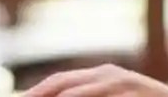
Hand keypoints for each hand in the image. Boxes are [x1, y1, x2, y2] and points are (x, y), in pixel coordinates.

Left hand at [22, 64, 167, 96]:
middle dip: (38, 95)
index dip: (38, 92)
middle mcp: (108, 75)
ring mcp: (120, 84)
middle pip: (62, 85)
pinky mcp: (129, 94)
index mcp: (102, 74)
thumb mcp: (120, 95)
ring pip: (76, 93)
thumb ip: (94, 94)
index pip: (60, 82)